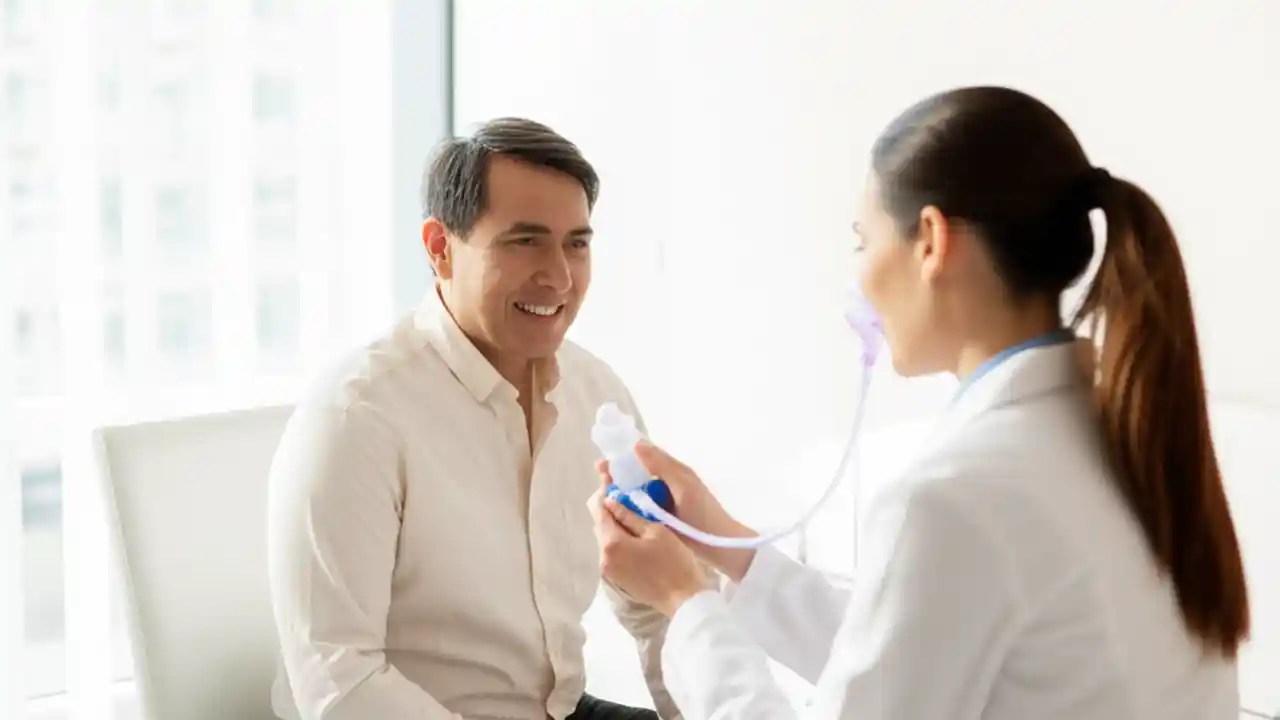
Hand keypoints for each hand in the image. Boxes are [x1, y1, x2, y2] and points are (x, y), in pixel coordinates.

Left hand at [588, 489, 707, 615]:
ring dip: (615, 525)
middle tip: (624, 493)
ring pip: (606, 539)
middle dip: (609, 508)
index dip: (604, 492)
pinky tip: (634, 534)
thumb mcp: (655, 531)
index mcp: (611, 543)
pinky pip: (612, 552)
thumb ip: (630, 516)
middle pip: (600, 525)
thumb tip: (611, 502)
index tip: (611, 480)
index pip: (599, 511)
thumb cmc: (674, 561)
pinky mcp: (616, 578)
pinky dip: (619, 540)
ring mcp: (608, 570)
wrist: (683, 599)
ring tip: (632, 512)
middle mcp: (603, 557)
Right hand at [595, 441, 757, 581]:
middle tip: (599, 477)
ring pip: (638, 491)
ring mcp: (666, 502)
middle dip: (619, 473)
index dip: (624, 456)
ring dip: (622, 490)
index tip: (604, 461)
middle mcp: (668, 484)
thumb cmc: (703, 514)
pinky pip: (642, 507)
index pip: (645, 456)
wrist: (721, 546)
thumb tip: (637, 444)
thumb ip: (662, 465)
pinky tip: (617, 511)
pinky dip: (630, 506)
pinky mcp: (664, 518)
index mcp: (674, 472)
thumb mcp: (683, 486)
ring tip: (603, 494)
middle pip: (638, 474)